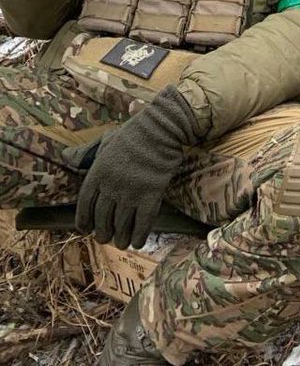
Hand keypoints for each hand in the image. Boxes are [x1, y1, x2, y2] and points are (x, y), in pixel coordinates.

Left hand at [76, 87, 200, 248]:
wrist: (162, 128)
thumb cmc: (133, 134)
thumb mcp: (105, 140)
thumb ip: (86, 152)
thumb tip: (65, 156)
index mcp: (98, 172)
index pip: (85, 203)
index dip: (83, 220)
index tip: (85, 229)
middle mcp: (112, 186)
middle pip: (102, 218)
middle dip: (102, 232)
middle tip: (105, 238)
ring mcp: (132, 192)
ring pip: (121, 224)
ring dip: (120, 238)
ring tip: (121, 243)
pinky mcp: (151, 195)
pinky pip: (143, 223)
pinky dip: (139, 235)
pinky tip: (138, 242)